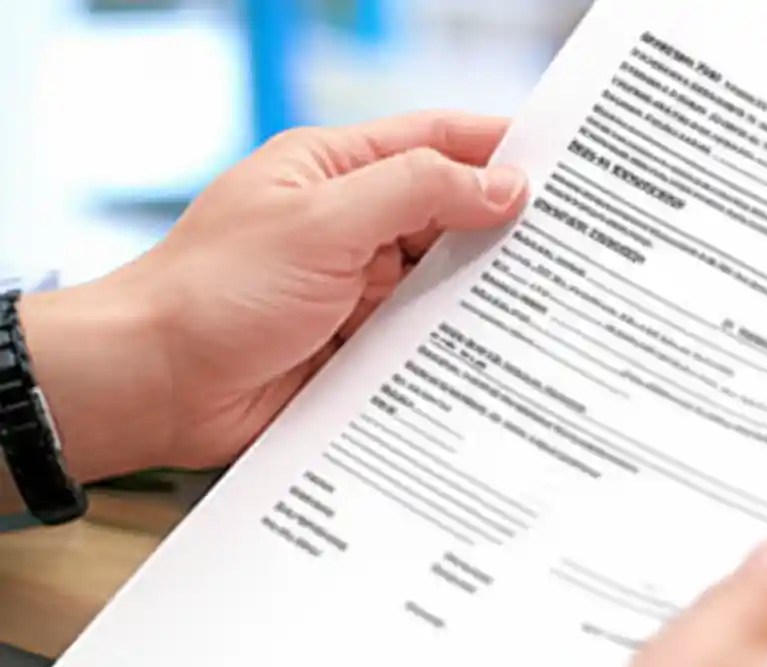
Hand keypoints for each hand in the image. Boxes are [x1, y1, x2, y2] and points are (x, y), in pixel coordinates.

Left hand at [18, 112, 527, 480]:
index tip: (564, 162)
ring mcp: (355, 288)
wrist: (151, 387)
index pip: (434, 141)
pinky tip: (499, 351)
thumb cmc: (214, 291)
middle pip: (447, 214)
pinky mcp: (356, 345)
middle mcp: (351, 225)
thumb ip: (416, 193)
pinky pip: (422, 336)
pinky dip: (456, 341)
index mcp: (335, 171)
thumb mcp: (323, 222)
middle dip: (504, 226)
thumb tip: (504, 186)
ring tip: (553, 298)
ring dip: (484, 290)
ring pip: (441, 281)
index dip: (499, 146)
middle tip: (577, 241)